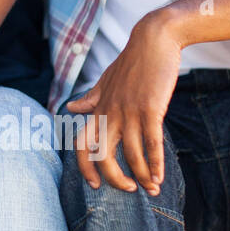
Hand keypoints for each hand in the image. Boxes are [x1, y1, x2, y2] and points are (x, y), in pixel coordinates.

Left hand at [66, 11, 182, 195]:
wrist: (153, 40)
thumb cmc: (132, 62)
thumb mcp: (106, 80)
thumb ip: (90, 98)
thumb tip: (70, 107)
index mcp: (99, 108)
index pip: (82, 143)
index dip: (84, 167)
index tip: (94, 184)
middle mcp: (110, 112)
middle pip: (102, 154)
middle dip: (113, 178)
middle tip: (127, 190)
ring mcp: (130, 111)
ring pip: (131, 153)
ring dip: (141, 175)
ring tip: (152, 189)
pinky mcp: (151, 109)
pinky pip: (152, 143)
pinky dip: (155, 163)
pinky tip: (159, 177)